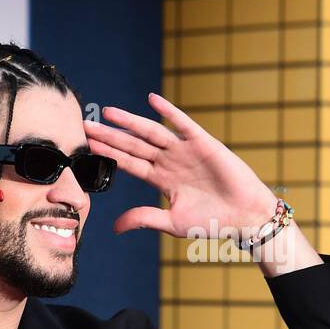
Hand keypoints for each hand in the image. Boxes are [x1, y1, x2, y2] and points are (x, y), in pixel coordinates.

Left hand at [83, 92, 277, 239]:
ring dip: (130, 122)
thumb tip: (115, 228)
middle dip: (110, 135)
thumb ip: (143, 219)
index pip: (128, 162)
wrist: (243, 216)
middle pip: (133, 145)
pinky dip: (169, 112)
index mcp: (160, 179)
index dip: (108, 154)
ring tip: (108, 112)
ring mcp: (184, 151)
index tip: (87, 146)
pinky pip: (183, 124)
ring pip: (151, 133)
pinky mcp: (203, 144)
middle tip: (85, 125)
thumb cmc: (210, 222)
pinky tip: (152, 100)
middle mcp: (169, 161)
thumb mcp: (171, 222)